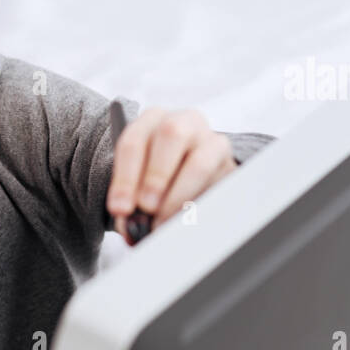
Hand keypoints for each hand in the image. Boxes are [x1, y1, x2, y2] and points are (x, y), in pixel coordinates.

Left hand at [106, 109, 236, 243]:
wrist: (185, 171)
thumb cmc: (153, 176)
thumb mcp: (137, 182)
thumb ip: (131, 200)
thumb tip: (133, 228)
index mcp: (150, 120)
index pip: (133, 142)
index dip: (125, 178)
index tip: (120, 209)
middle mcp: (182, 121)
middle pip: (171, 135)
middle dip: (156, 176)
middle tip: (146, 208)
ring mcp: (209, 138)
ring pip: (199, 162)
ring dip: (179, 195)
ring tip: (164, 221)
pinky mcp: (228, 163)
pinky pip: (217, 183)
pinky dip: (199, 204)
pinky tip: (185, 219)